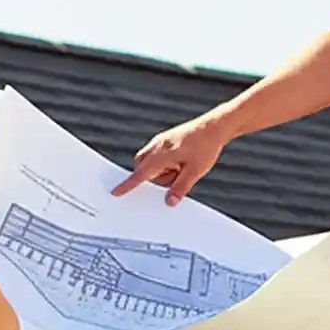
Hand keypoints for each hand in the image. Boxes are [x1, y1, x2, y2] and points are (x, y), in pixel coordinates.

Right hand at [111, 116, 229, 205]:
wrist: (214, 126)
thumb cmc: (205, 147)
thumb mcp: (195, 171)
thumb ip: (180, 188)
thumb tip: (169, 202)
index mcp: (161, 155)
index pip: (140, 174)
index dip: (128, 184)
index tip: (115, 192)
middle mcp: (157, 146)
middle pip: (142, 168)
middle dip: (153, 177)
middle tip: (176, 176)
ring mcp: (160, 141)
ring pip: (149, 162)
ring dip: (160, 170)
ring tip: (182, 167)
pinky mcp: (165, 139)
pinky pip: (157, 155)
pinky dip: (164, 163)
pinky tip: (182, 161)